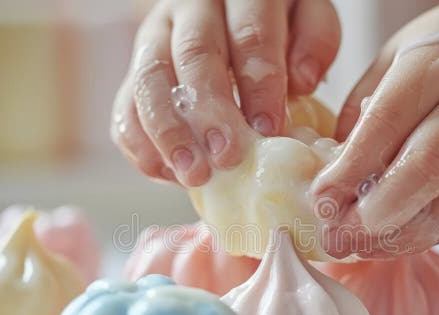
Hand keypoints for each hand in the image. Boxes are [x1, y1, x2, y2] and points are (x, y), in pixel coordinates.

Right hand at [111, 0, 340, 186]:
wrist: (231, 18)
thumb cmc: (279, 26)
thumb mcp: (308, 18)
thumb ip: (314, 41)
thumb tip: (300, 81)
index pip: (249, 33)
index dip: (258, 83)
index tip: (268, 129)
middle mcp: (190, 9)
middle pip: (193, 55)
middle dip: (208, 110)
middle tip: (225, 156)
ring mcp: (155, 37)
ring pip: (149, 78)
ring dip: (168, 132)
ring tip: (192, 174)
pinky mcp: (134, 70)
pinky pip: (124, 105)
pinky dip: (139, 143)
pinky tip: (164, 172)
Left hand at [311, 1, 438, 258]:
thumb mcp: (391, 60)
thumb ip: (362, 113)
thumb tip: (333, 174)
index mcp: (431, 70)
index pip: (385, 126)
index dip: (348, 171)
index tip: (319, 201)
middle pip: (423, 172)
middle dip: (373, 217)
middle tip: (336, 240)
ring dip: (402, 239)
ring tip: (362, 250)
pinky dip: (434, 237)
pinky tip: (400, 241)